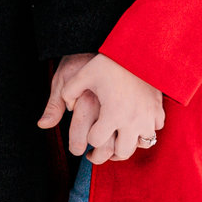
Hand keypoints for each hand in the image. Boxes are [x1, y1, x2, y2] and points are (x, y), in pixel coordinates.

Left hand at [38, 52, 164, 163]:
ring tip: (115, 141)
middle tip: (95, 153)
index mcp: (111, 112)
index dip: (86, 141)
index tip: (84, 137)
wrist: (138, 47)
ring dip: (127, 145)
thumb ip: (64, 97)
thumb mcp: (82, 75)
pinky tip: (134, 125)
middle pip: (121, 152)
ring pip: (140, 145)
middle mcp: (131, 119)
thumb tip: (43, 123)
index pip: (95, 141)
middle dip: (107, 154)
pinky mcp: (158, 108)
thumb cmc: (107, 61)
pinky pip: (154, 130)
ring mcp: (147, 115)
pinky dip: (145, 131)